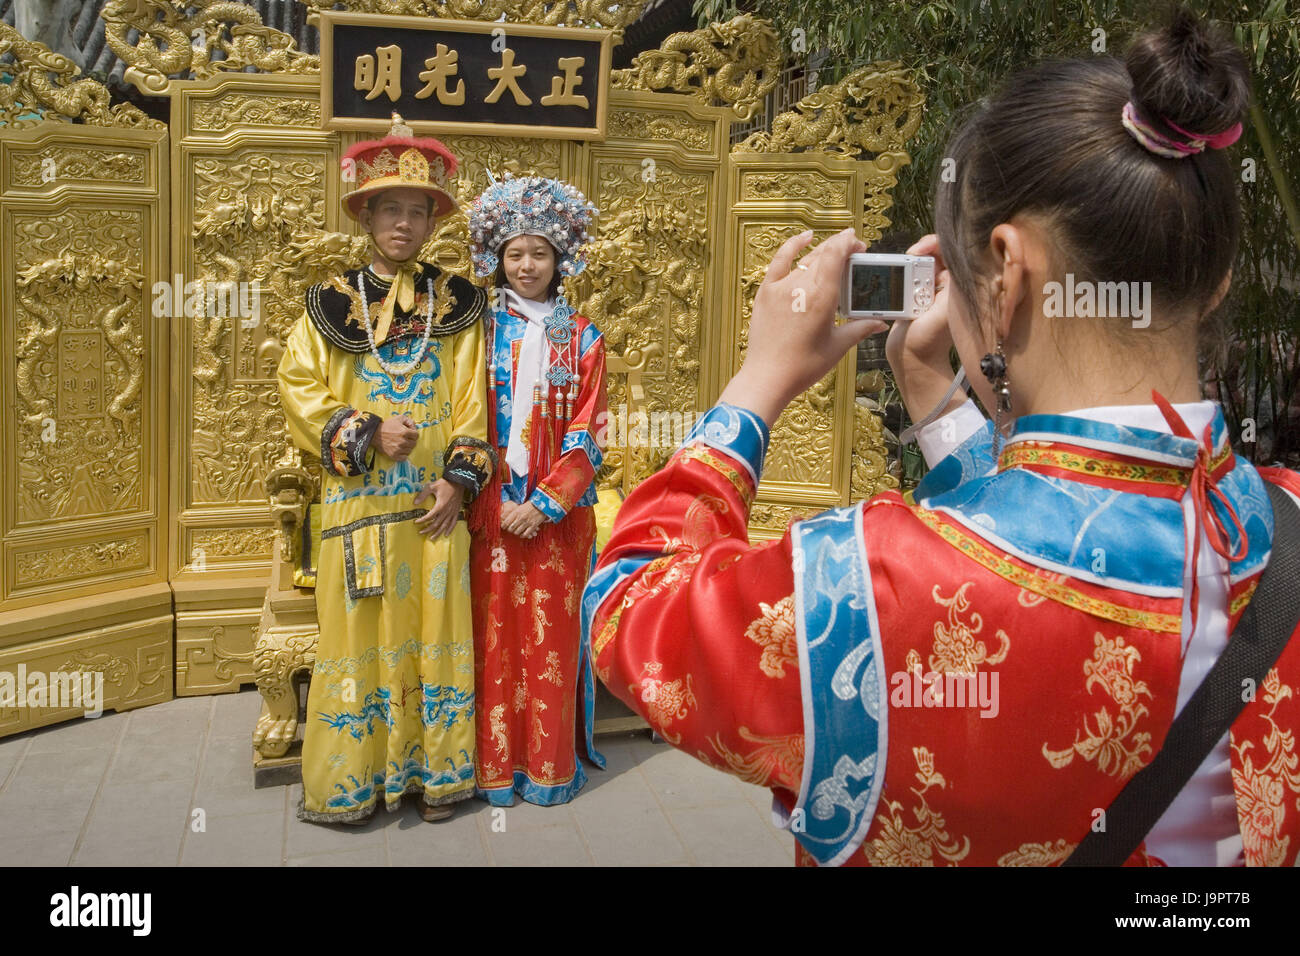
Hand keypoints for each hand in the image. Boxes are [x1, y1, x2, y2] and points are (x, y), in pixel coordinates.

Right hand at [375, 414, 417, 461]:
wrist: (375, 434)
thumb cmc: (387, 425)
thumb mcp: (399, 418)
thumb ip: (409, 421)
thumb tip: (415, 427)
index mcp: (405, 432)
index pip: (416, 435)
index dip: (413, 434)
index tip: (409, 433)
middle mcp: (403, 442)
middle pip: (414, 443)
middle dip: (411, 440)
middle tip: (405, 438)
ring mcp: (398, 449)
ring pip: (410, 450)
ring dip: (407, 447)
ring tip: (401, 443)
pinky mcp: (394, 455)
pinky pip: (404, 458)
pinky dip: (403, 455)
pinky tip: (399, 450)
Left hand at [413, 478, 463, 537]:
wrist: (458, 482)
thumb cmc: (444, 483)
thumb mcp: (431, 486)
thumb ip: (423, 495)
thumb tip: (414, 503)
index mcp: (440, 505)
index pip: (429, 516)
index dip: (422, 520)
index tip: (416, 522)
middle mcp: (446, 511)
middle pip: (436, 523)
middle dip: (428, 529)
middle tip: (421, 533)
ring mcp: (452, 512)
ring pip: (444, 525)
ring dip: (437, 532)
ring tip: (431, 538)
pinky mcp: (456, 512)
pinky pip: (453, 523)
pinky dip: (450, 530)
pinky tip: (445, 535)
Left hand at [502, 502, 545, 538]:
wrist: (541, 505)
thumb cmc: (529, 506)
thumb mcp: (519, 508)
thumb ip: (512, 514)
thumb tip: (503, 518)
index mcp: (516, 512)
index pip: (506, 522)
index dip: (503, 526)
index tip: (503, 527)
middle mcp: (520, 518)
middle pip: (511, 528)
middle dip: (509, 530)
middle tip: (510, 529)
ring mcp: (527, 522)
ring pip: (517, 532)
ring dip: (516, 533)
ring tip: (516, 531)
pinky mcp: (533, 526)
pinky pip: (525, 534)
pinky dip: (523, 535)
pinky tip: (522, 534)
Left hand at [717, 228, 885, 426]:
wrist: (767, 378)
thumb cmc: (803, 366)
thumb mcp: (837, 346)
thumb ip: (860, 328)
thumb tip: (880, 323)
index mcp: (821, 296)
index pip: (836, 254)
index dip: (849, 244)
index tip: (859, 245)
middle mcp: (800, 285)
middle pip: (823, 255)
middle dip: (841, 248)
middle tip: (854, 251)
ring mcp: (780, 287)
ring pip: (805, 259)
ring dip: (822, 252)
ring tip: (835, 251)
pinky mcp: (766, 292)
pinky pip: (779, 260)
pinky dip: (793, 246)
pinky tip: (805, 237)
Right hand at [885, 235, 964, 422]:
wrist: (911, 361)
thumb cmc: (930, 341)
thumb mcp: (945, 310)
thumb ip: (951, 284)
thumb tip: (950, 261)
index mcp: (958, 287)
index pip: (953, 254)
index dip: (938, 244)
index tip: (921, 249)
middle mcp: (946, 287)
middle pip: (936, 254)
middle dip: (922, 250)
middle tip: (909, 256)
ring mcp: (929, 292)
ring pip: (921, 263)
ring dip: (909, 261)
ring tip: (901, 266)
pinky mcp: (914, 298)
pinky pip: (908, 276)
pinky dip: (901, 271)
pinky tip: (896, 274)